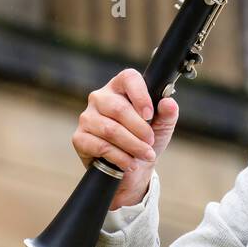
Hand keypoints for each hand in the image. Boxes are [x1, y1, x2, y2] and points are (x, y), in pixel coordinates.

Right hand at [72, 68, 178, 208]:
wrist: (133, 168)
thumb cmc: (146, 139)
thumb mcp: (162, 126)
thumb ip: (167, 113)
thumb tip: (168, 103)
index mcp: (121, 87)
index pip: (129, 79)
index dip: (140, 96)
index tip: (150, 114)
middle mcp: (100, 98)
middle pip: (119, 109)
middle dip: (140, 129)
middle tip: (150, 141)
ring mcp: (87, 117)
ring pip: (110, 130)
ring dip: (132, 145)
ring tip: (146, 154)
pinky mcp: (79, 138)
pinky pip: (100, 146)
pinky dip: (119, 157)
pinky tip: (129, 162)